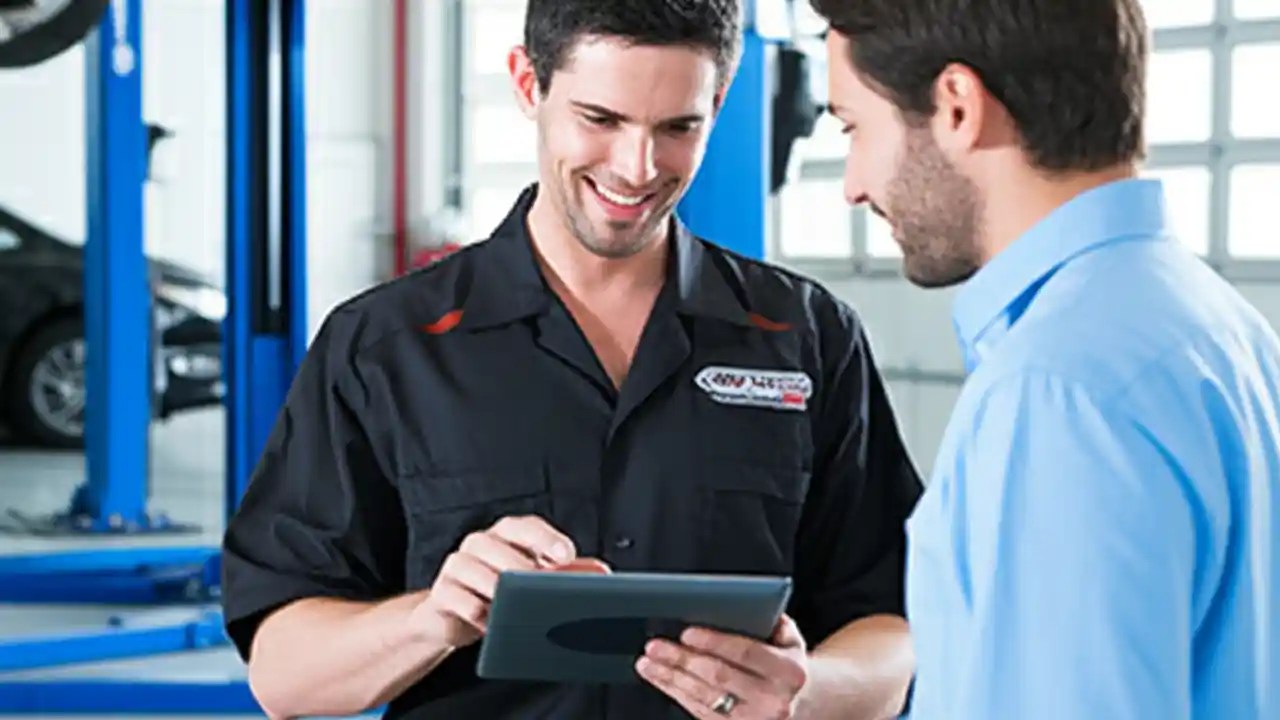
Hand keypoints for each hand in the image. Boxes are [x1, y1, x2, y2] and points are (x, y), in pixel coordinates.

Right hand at [412, 515, 585, 647]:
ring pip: (480, 574)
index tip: (565, 557)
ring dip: (501, 594)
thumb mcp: (532, 579)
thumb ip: (564, 573)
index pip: (527, 527)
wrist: (453, 614)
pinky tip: (492, 624)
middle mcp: (480, 543)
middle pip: (503, 550)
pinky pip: (462, 601)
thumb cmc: (500, 591)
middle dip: (524, 572)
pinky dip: (480, 614)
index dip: (547, 540)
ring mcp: (458, 565)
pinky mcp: (442, 592)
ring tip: (516, 609)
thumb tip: (601, 573)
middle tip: (540, 591)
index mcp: (506, 534)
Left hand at [636, 614, 808, 718]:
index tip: (687, 633)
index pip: (746, 653)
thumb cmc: (786, 665)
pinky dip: (677, 693)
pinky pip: (700, 712)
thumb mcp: (789, 639)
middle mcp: (773, 701)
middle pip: (718, 677)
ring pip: (704, 697)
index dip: (714, 643)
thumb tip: (743, 603)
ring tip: (649, 662)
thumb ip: (770, 620)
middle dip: (682, 659)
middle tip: (656, 645)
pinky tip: (662, 679)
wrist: (802, 704)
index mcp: (789, 672)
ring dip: (671, 678)